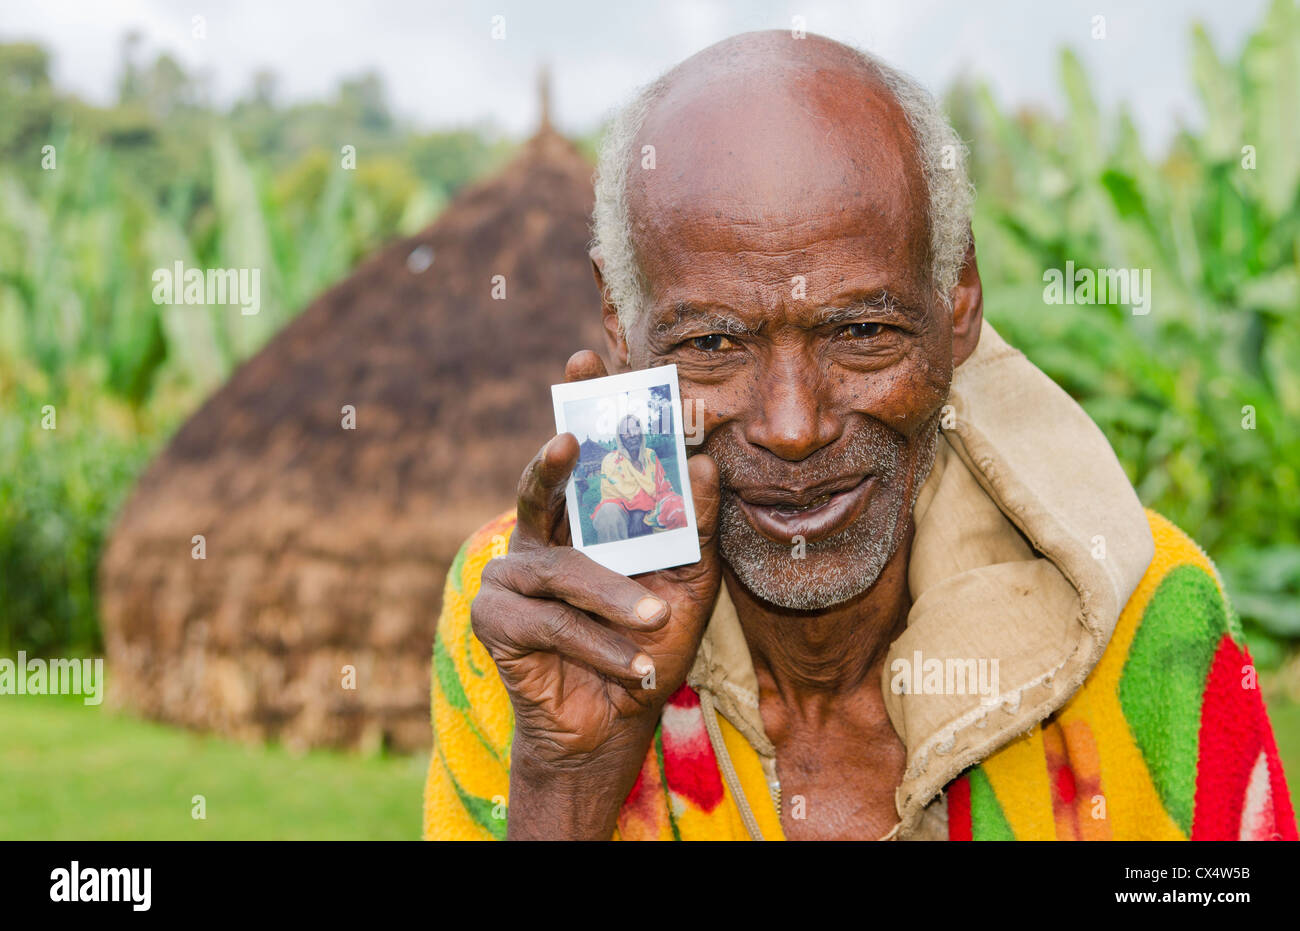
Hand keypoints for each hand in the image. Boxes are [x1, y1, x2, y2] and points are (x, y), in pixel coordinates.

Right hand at [469, 350, 721, 837]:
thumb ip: (695, 527)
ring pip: (564, 569)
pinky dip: (598, 646)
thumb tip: (706, 461)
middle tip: (570, 433)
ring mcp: (511, 573)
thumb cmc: (648, 644)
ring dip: (614, 600)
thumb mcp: (687, 584)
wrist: (614, 724)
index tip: (588, 359)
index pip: (587, 453)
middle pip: (543, 480)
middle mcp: (542, 534)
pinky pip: (552, 622)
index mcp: (585, 517)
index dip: (584, 406)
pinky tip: (634, 667)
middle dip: (555, 453)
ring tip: (654, 623)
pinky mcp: (494, 617)